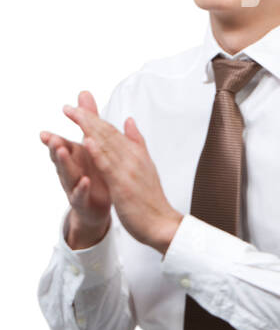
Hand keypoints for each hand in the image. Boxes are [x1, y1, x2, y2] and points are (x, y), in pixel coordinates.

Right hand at [40, 90, 112, 249]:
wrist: (97, 208)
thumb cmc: (94, 174)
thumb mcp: (90, 147)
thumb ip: (88, 122)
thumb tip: (84, 94)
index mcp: (76, 158)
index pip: (64, 145)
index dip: (56, 137)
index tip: (46, 130)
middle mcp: (72, 170)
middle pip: (61, 158)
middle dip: (55, 146)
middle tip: (50, 136)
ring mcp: (75, 186)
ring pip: (67, 174)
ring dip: (64, 163)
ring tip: (62, 151)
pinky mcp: (84, 201)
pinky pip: (81, 194)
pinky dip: (82, 187)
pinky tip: (85, 180)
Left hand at [62, 100, 182, 254]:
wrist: (161, 223)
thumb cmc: (151, 199)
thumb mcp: (146, 166)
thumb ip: (137, 143)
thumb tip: (129, 121)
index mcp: (137, 154)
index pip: (113, 131)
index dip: (95, 118)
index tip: (78, 108)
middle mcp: (133, 158)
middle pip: (108, 134)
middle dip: (87, 118)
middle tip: (69, 107)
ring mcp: (128, 171)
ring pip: (107, 146)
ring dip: (89, 129)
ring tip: (75, 115)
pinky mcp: (122, 185)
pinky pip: (108, 167)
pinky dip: (98, 153)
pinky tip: (87, 141)